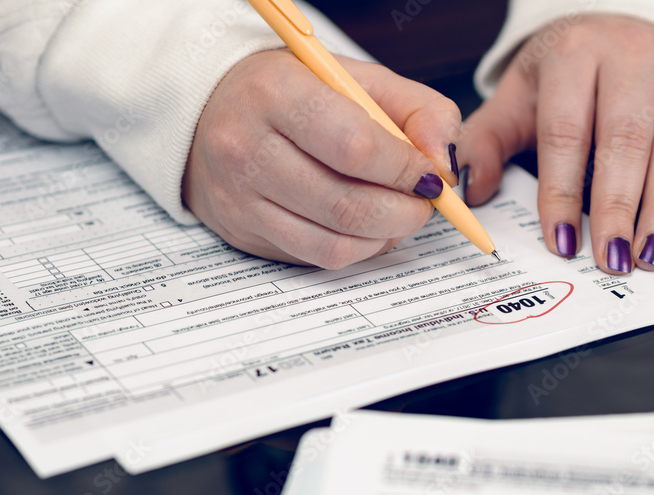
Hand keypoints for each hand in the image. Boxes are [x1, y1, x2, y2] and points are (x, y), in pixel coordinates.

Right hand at [182, 49, 461, 268]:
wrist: (209, 109)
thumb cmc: (291, 91)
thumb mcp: (357, 78)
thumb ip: (418, 110)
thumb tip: (444, 163)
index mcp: (274, 93)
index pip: (356, 147)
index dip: (407, 170)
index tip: (431, 175)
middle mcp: (246, 147)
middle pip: (346, 205)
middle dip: (405, 212)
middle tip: (424, 203)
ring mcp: (239, 197)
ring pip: (333, 243)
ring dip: (385, 236)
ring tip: (399, 214)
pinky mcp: (243, 232)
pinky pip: (316, 257)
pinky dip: (357, 249)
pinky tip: (367, 228)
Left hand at [461, 15, 653, 273]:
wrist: (610, 20)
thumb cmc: (560, 73)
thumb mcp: (514, 98)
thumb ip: (485, 142)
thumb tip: (465, 190)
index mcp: (572, 56)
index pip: (566, 133)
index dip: (562, 192)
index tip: (561, 242)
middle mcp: (629, 56)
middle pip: (626, 141)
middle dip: (618, 207)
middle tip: (612, 260)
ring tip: (651, 253)